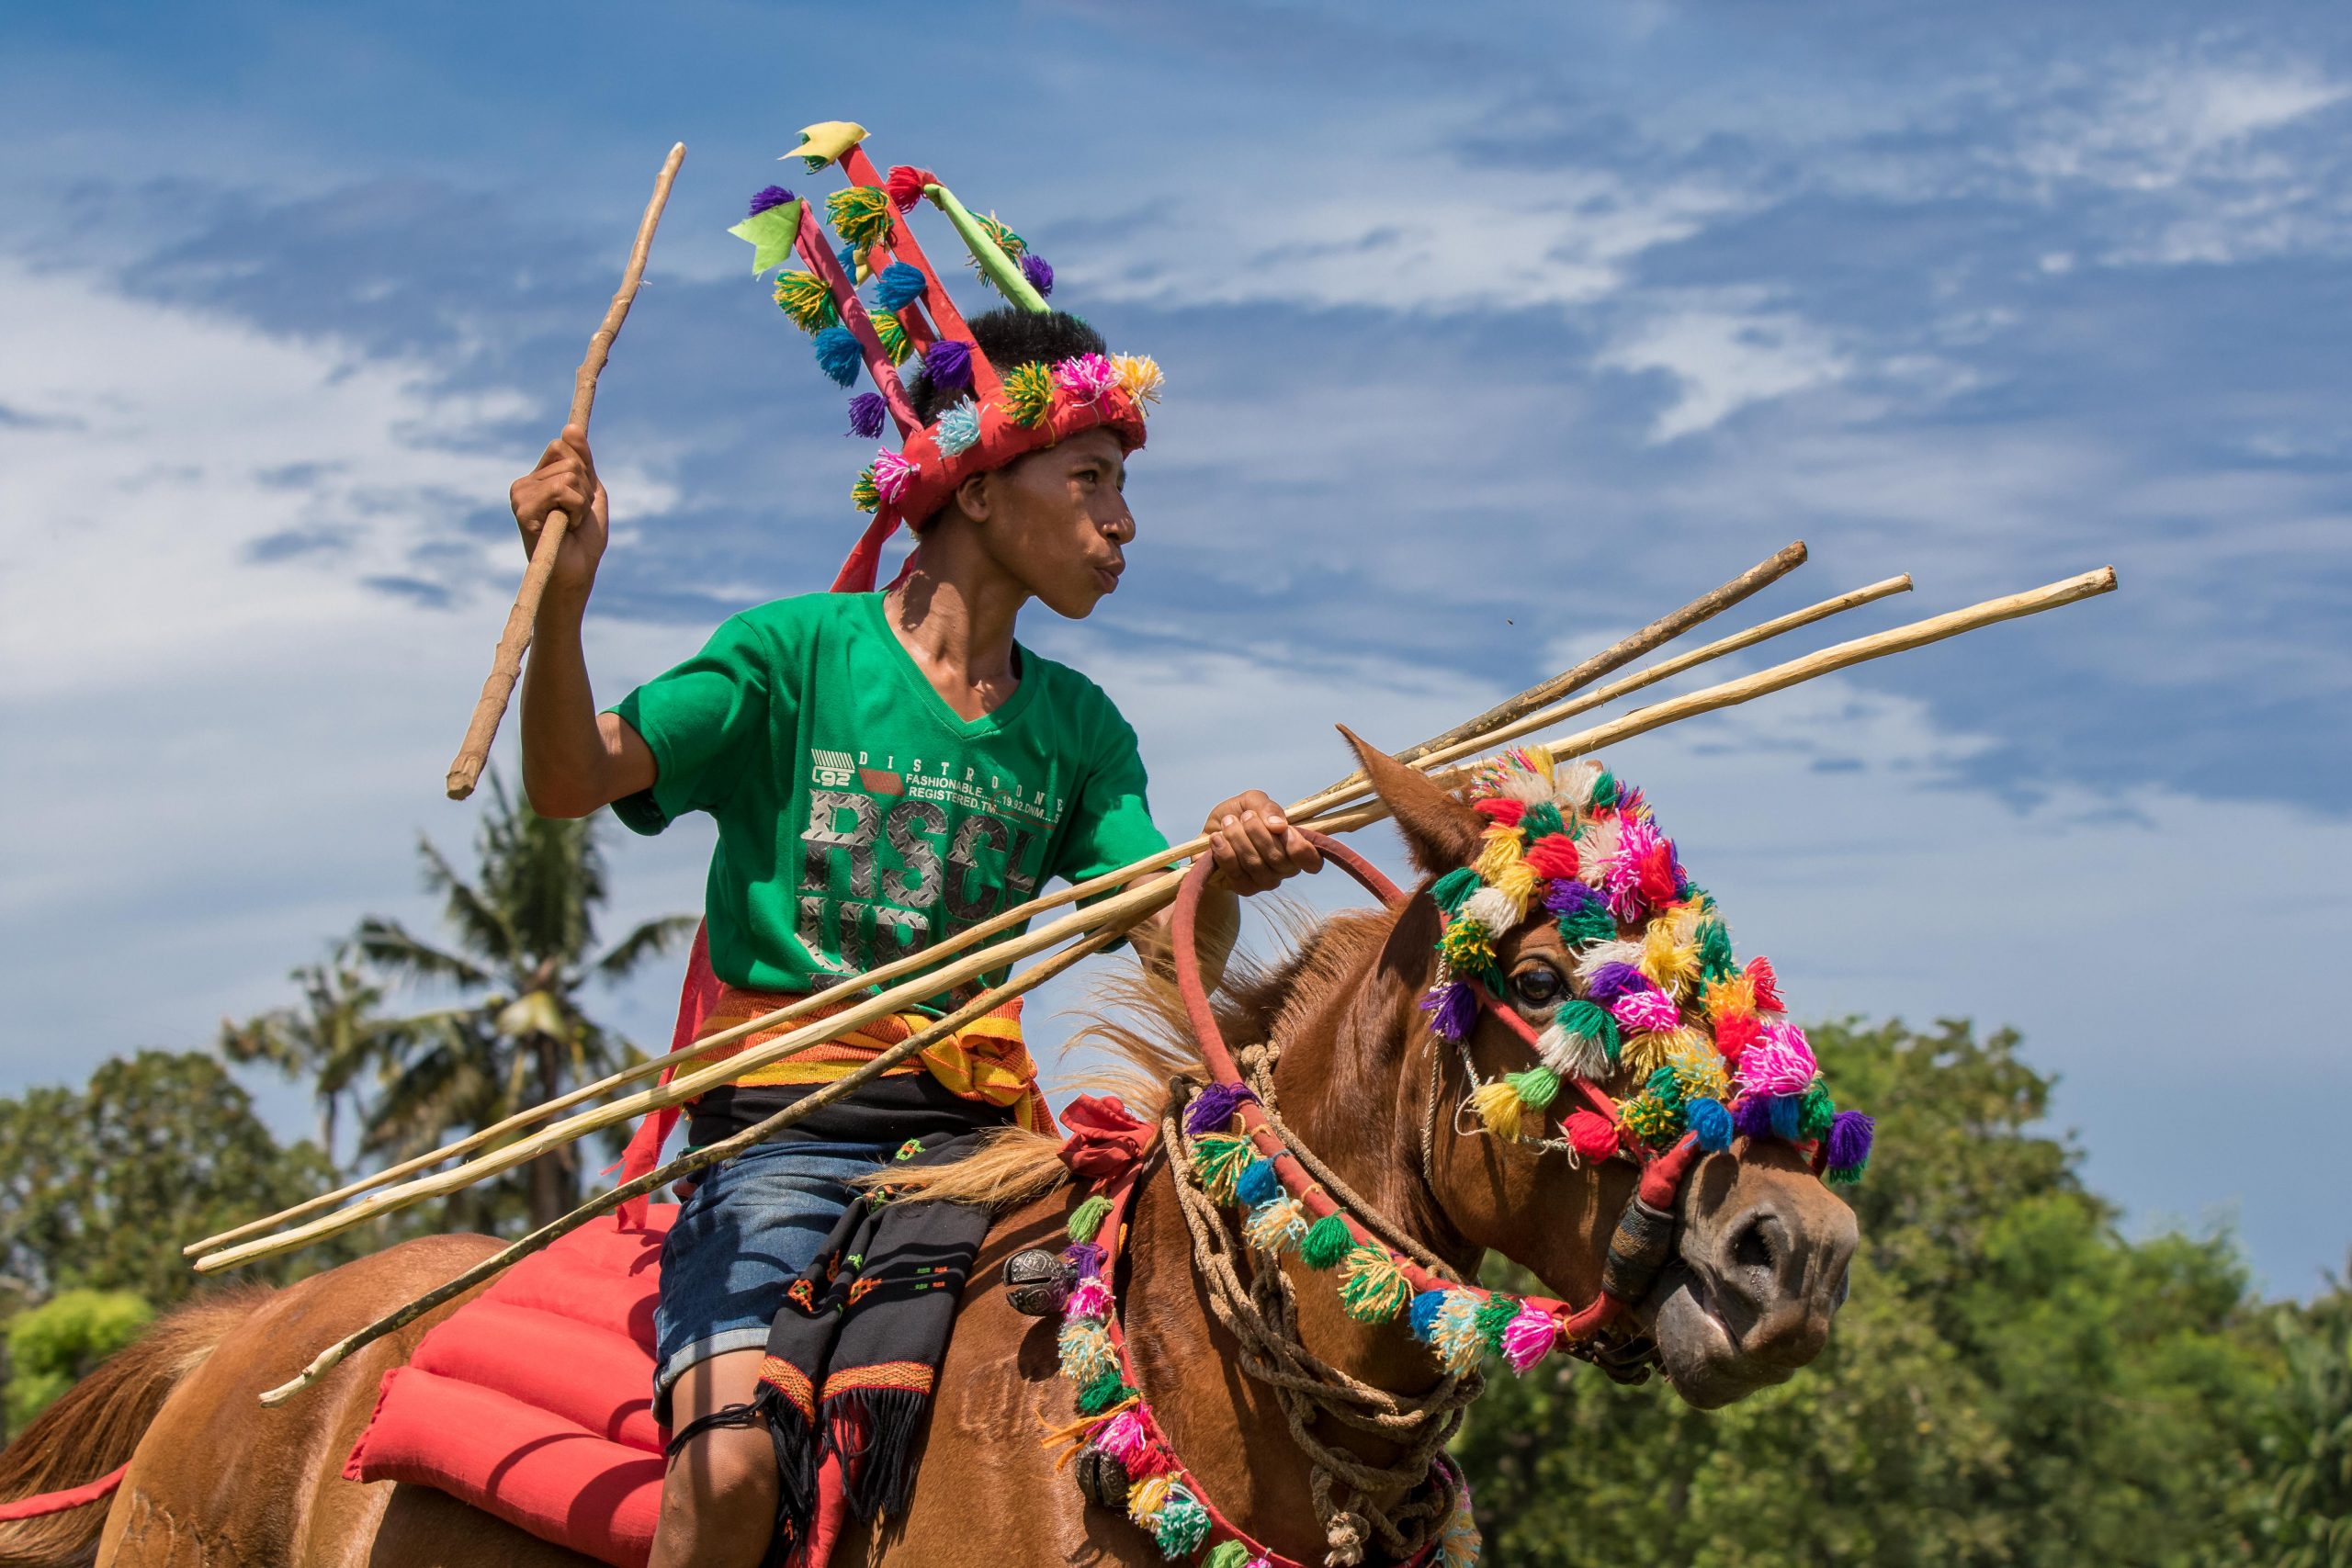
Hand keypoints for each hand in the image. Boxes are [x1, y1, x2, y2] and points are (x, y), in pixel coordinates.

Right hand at [509, 425, 610, 601]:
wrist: (577, 572)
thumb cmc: (584, 539)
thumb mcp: (590, 492)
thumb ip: (583, 459)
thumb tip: (571, 426)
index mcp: (538, 478)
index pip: (563, 446)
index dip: (583, 469)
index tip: (581, 497)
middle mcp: (524, 484)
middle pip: (569, 459)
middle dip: (584, 489)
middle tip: (574, 516)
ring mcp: (520, 496)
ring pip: (568, 474)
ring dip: (581, 503)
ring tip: (570, 524)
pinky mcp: (522, 509)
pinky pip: (562, 490)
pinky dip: (576, 510)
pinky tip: (565, 528)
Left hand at [1201, 790, 1322, 893]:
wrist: (1212, 832)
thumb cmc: (1239, 816)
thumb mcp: (1253, 802)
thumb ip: (1268, 807)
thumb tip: (1278, 825)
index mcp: (1295, 847)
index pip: (1313, 861)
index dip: (1300, 848)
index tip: (1283, 829)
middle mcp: (1285, 868)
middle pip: (1278, 858)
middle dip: (1257, 832)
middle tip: (1245, 816)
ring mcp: (1266, 881)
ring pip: (1255, 864)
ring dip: (1238, 838)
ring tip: (1228, 822)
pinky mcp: (1245, 889)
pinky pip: (1236, 873)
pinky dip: (1225, 852)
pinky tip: (1217, 838)